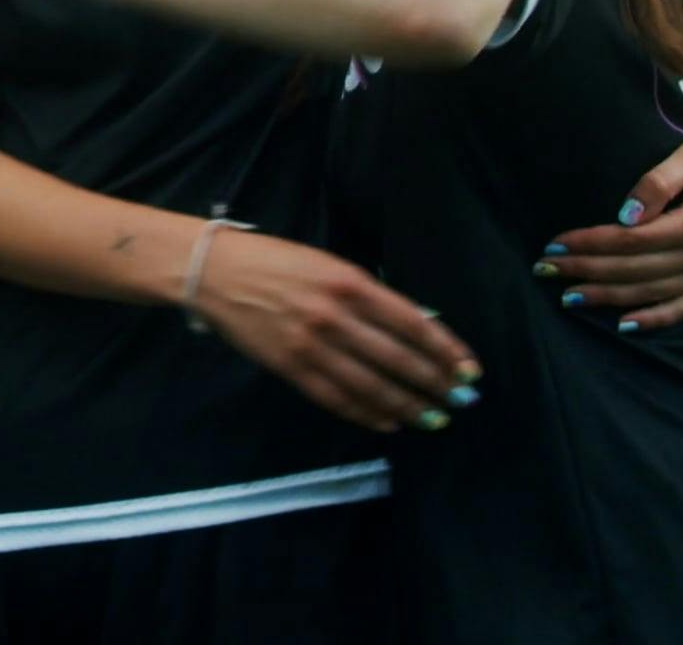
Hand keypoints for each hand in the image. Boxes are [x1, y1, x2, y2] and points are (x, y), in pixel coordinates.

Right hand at [191, 229, 483, 433]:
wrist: (213, 271)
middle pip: (398, 359)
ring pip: (371, 386)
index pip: (412, 323)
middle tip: (461, 400)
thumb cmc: (276, 261)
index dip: (445, 350)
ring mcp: (310, 345)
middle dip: (435, 383)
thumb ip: (369, 296)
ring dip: (408, 406)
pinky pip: (336, 398)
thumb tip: (416, 328)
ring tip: (433, 418)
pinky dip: (366, 414)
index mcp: (349, 283)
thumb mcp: (328, 265)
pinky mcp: (289, 367)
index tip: (469, 369)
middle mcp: (334, 316)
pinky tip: (388, 423)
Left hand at [533, 124, 682, 331]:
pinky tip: (624, 325)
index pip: (632, 241)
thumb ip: (658, 182)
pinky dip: (655, 318)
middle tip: (543, 269)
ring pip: (654, 293)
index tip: (553, 243)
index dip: (590, 244)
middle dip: (586, 271)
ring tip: (568, 297)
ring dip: (608, 297)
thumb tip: (625, 215)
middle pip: (636, 270)